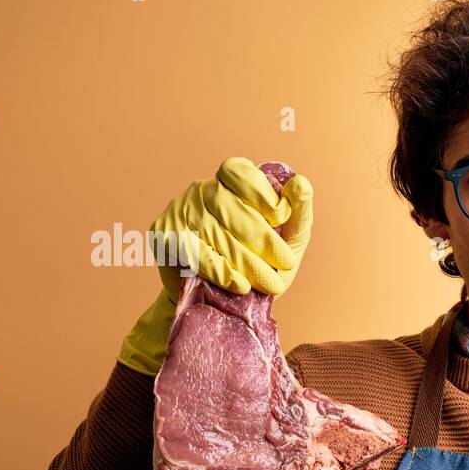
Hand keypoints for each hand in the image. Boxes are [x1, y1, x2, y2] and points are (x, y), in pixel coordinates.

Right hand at [118, 158, 313, 375]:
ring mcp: (180, 213)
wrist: (219, 297)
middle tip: (286, 262)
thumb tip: (301, 183)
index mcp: (228, 181)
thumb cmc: (260, 259)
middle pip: (231, 208)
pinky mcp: (166, 239)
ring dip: (250, 263)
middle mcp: (200, 190)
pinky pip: (196, 254)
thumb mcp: (287, 235)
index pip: (240, 172)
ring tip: (272, 283)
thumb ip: (297, 211)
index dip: (262, 193)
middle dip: (264, 239)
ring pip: (217, 235)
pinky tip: (242, 285)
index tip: (280, 218)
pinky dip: (222, 271)